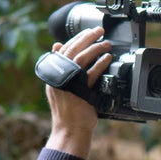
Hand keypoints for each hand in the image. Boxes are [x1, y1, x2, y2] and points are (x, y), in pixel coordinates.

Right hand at [45, 27, 111, 158]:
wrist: (69, 129)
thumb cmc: (67, 109)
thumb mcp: (57, 85)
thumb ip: (58, 66)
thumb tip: (57, 46)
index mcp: (53, 73)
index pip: (64, 49)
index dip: (77, 38)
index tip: (88, 31)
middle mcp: (59, 77)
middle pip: (73, 50)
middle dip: (87, 37)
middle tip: (99, 30)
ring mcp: (69, 84)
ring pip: (82, 59)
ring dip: (95, 48)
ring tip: (106, 43)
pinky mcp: (81, 91)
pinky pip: (92, 73)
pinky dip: (100, 63)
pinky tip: (107, 58)